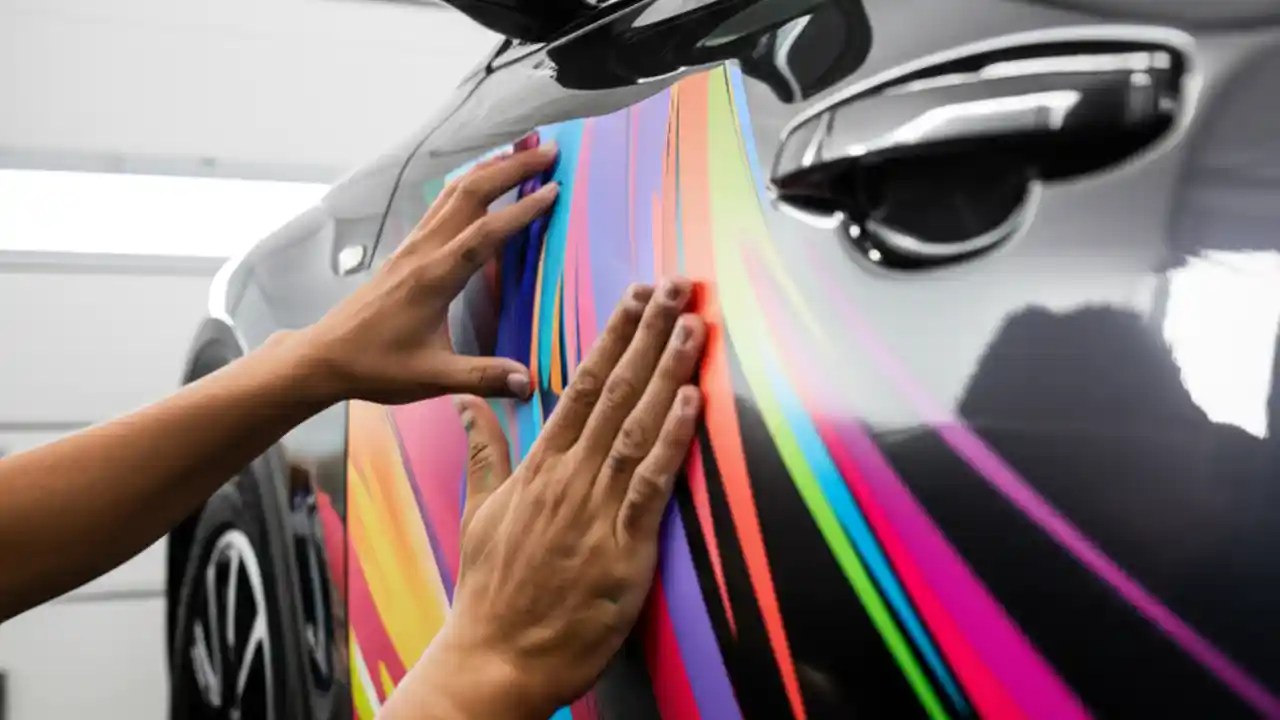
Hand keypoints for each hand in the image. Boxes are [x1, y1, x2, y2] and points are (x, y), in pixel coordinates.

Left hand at [295, 143, 559, 404]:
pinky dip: (470, 185)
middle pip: (470, 194)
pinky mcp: (407, 250)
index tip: (555, 190)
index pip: (484, 234)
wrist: (326, 356)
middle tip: (549, 151)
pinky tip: (483, 182)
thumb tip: (530, 382)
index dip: (521, 211)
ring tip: (524, 151)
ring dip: (490, 168)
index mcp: (433, 278)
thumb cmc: (376, 366)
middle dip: (511, 169)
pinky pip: (443, 204)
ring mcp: (413, 246)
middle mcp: (423, 252)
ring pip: (454, 193)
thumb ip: (483, 377)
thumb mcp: (432, 378)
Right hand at [390, 279, 705, 719]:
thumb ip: (485, 451)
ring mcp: (594, 509)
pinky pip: (650, 483)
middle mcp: (568, 477)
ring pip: (635, 425)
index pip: (581, 386)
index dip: (612, 338)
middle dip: (647, 334)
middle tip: (673, 287)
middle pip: (614, 392)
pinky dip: (671, 440)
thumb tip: (472, 402)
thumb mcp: (480, 512)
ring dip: (666, 371)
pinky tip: (690, 401)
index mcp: (539, 467)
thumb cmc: (491, 589)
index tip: (632, 299)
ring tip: (690, 325)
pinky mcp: (621, 547)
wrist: (494, 657)